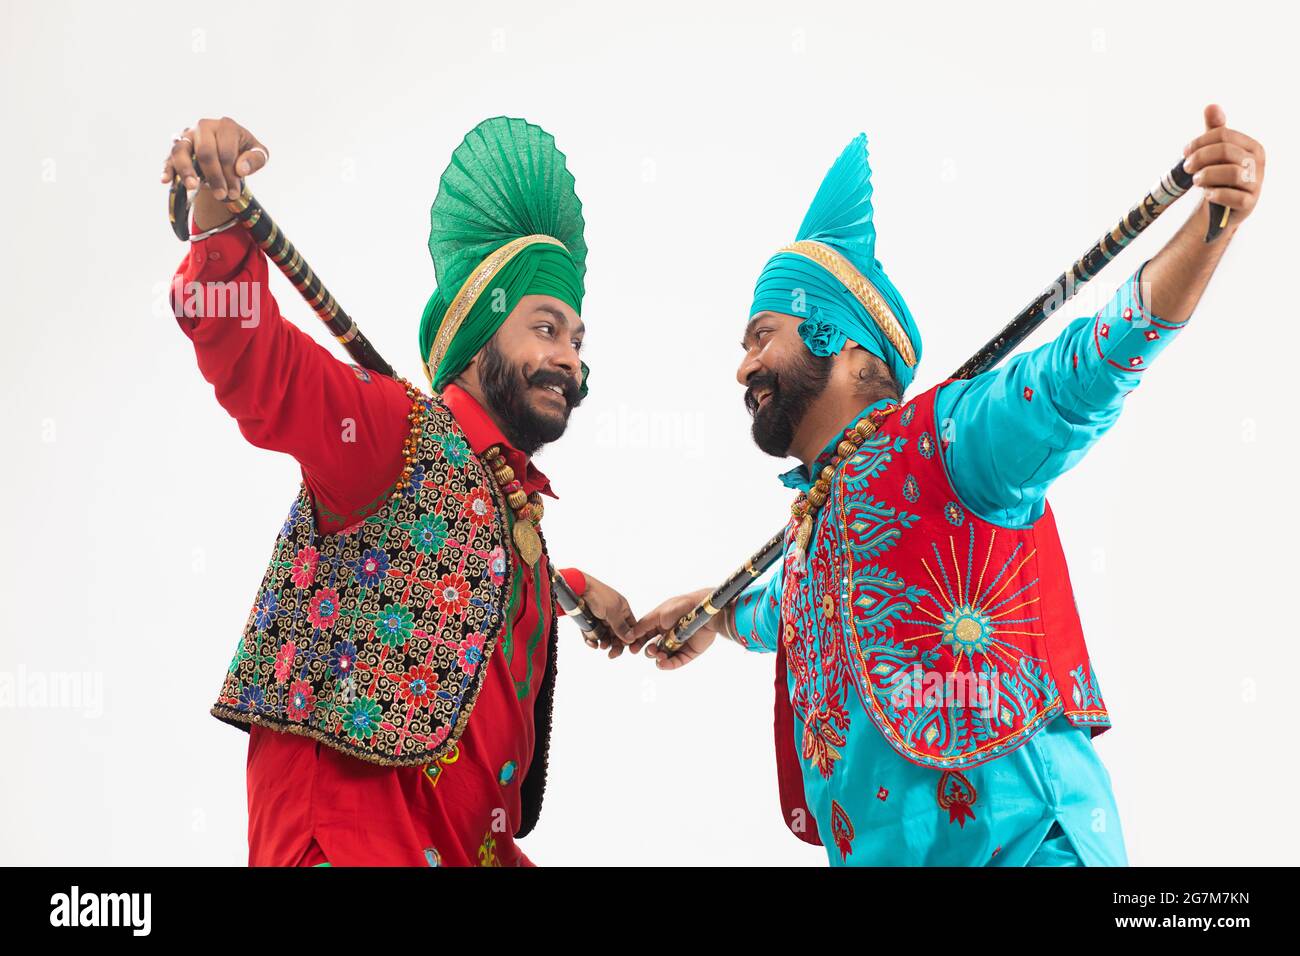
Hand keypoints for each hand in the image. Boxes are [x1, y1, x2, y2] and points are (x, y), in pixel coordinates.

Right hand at [161, 117, 269, 228]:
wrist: (229, 151)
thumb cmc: (244, 151)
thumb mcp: (258, 154)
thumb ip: (255, 159)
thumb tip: (241, 169)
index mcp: (226, 126)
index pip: (226, 152)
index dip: (230, 175)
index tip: (234, 193)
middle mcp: (204, 126)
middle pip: (205, 152)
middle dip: (213, 177)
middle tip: (221, 195)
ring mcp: (188, 135)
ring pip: (181, 150)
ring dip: (186, 171)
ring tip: (193, 187)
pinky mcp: (177, 146)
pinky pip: (169, 156)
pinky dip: (167, 168)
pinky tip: (166, 180)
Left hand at [576, 573, 635, 659]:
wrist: (577, 588)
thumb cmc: (598, 595)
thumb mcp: (613, 611)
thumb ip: (622, 626)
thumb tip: (631, 639)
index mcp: (623, 609)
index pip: (630, 627)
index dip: (629, 638)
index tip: (627, 649)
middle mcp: (613, 614)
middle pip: (618, 634)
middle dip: (616, 644)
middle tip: (612, 654)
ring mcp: (600, 618)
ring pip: (605, 636)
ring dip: (604, 643)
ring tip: (602, 646)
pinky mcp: (589, 622)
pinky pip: (593, 634)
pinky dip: (592, 640)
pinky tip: (593, 644)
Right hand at [627, 588, 718, 669]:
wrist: (701, 611)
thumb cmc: (680, 607)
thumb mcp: (658, 614)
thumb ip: (643, 625)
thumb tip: (631, 634)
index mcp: (660, 623)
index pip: (645, 635)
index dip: (638, 643)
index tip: (632, 649)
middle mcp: (669, 634)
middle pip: (654, 648)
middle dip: (649, 651)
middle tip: (651, 650)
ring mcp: (679, 644)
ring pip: (664, 656)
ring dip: (658, 658)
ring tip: (659, 654)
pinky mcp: (689, 652)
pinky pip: (677, 662)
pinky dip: (668, 664)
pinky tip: (662, 663)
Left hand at [1182, 104, 1264, 228]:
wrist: (1223, 207)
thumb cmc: (1219, 175)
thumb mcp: (1216, 152)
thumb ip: (1214, 129)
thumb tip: (1211, 106)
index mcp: (1251, 146)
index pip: (1223, 134)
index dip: (1199, 142)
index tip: (1184, 153)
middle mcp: (1258, 162)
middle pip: (1225, 150)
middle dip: (1200, 158)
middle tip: (1187, 168)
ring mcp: (1256, 183)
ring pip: (1231, 172)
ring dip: (1206, 176)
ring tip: (1196, 181)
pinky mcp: (1249, 203)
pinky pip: (1233, 196)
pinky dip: (1216, 194)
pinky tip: (1207, 195)